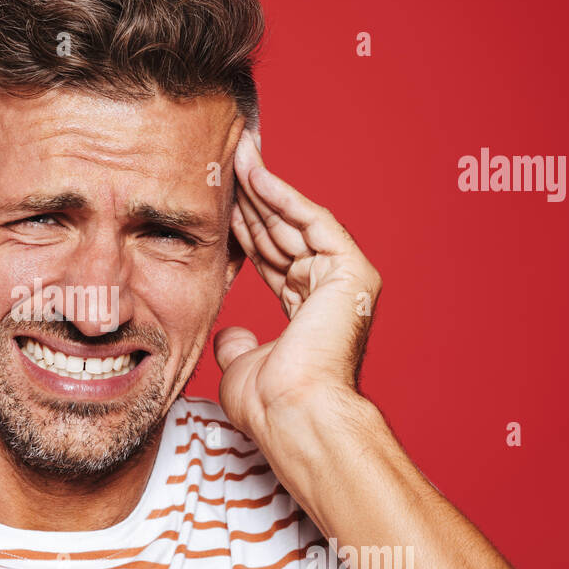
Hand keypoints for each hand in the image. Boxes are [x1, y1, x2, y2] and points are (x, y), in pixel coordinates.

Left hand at [214, 129, 381, 439]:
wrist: (294, 415)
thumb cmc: (270, 404)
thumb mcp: (244, 364)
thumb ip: (240, 343)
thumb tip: (230, 336)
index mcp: (308, 312)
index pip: (270, 256)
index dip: (243, 227)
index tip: (217, 199)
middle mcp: (329, 292)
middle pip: (282, 233)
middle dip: (250, 198)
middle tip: (223, 162)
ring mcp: (345, 280)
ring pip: (295, 221)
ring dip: (262, 187)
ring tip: (234, 154)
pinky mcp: (351, 270)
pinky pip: (311, 220)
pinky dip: (282, 195)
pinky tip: (254, 172)